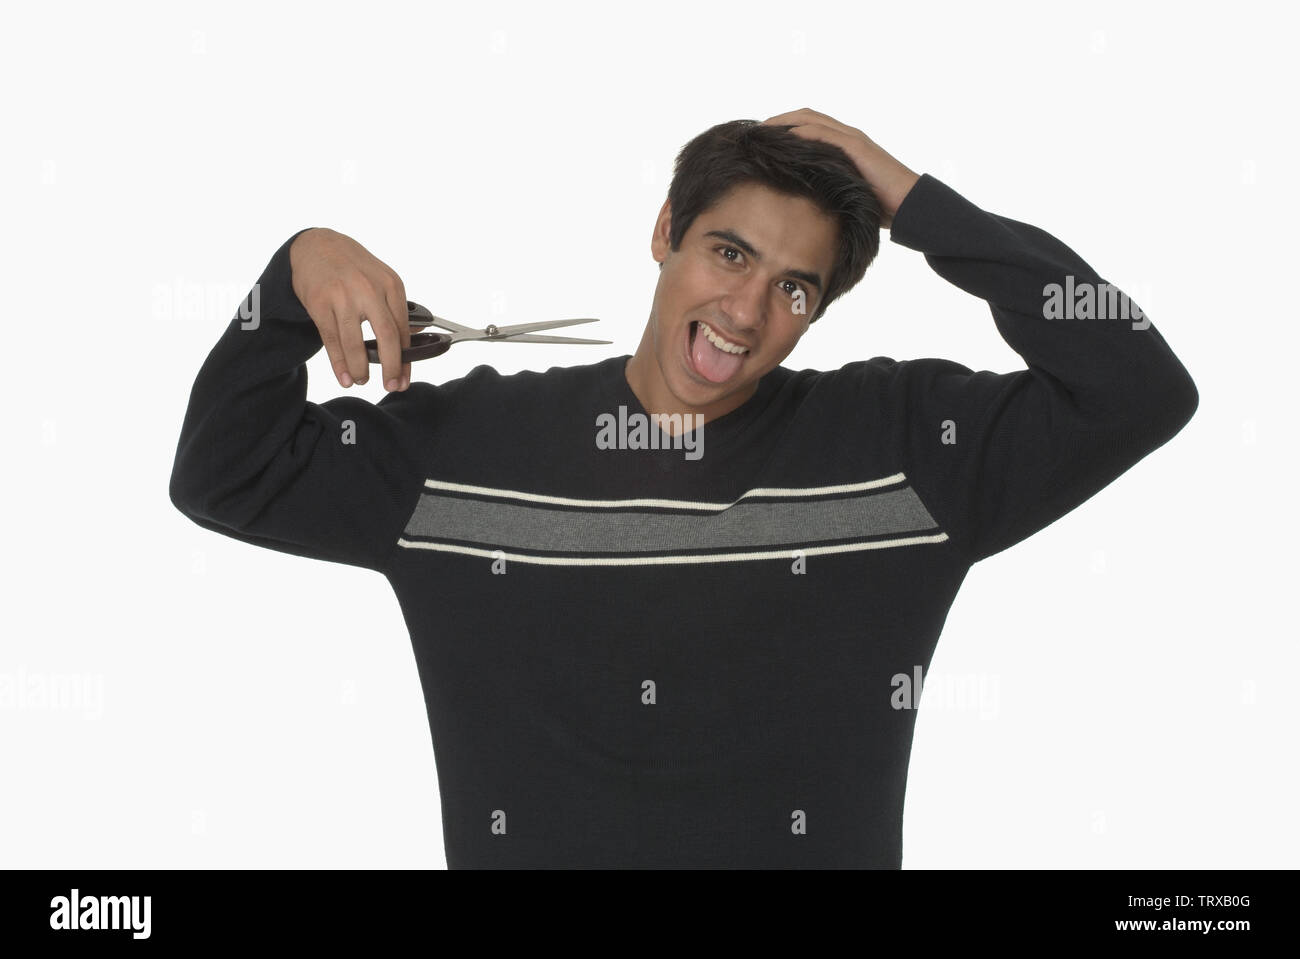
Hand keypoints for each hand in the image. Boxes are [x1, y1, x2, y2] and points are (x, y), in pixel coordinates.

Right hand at [289, 228, 411, 390]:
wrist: (316, 245)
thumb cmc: (353, 267)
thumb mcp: (382, 279)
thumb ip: (396, 308)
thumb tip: (415, 338)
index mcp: (391, 285)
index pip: (404, 329)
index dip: (405, 359)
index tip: (403, 379)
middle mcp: (369, 289)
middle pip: (387, 336)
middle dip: (391, 367)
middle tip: (391, 386)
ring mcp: (343, 296)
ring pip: (355, 342)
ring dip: (360, 368)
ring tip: (361, 381)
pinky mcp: (320, 303)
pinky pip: (332, 340)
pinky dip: (339, 363)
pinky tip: (344, 377)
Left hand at [761, 108, 920, 228]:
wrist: (910, 206)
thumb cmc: (881, 205)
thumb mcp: (847, 193)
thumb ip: (828, 188)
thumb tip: (803, 201)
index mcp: (845, 144)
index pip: (808, 125)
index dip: (783, 126)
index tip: (761, 138)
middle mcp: (848, 136)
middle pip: (805, 116)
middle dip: (778, 120)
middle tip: (754, 131)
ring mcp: (853, 139)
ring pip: (811, 120)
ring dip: (784, 122)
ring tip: (761, 131)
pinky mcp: (858, 148)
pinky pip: (825, 134)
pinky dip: (803, 132)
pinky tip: (786, 137)